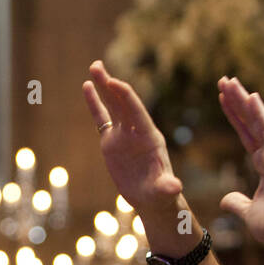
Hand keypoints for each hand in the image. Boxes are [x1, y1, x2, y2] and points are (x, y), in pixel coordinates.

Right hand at [83, 60, 183, 217]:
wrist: (152, 198)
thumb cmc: (160, 195)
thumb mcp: (164, 191)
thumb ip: (168, 186)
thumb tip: (175, 188)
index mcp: (149, 137)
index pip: (136, 112)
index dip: (125, 97)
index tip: (112, 82)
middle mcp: (136, 131)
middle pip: (123, 103)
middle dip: (111, 84)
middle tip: (97, 66)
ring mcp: (123, 135)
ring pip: (113, 105)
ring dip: (104, 86)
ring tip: (94, 66)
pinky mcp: (112, 141)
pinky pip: (102, 119)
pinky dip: (95, 103)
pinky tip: (88, 87)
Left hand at [216, 76, 263, 250]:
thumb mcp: (247, 212)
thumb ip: (237, 202)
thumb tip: (225, 199)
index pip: (247, 134)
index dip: (235, 116)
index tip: (222, 99)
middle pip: (252, 122)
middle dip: (238, 101)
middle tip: (224, 80)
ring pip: (260, 121)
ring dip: (246, 101)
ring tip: (231, 82)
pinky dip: (260, 113)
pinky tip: (250, 96)